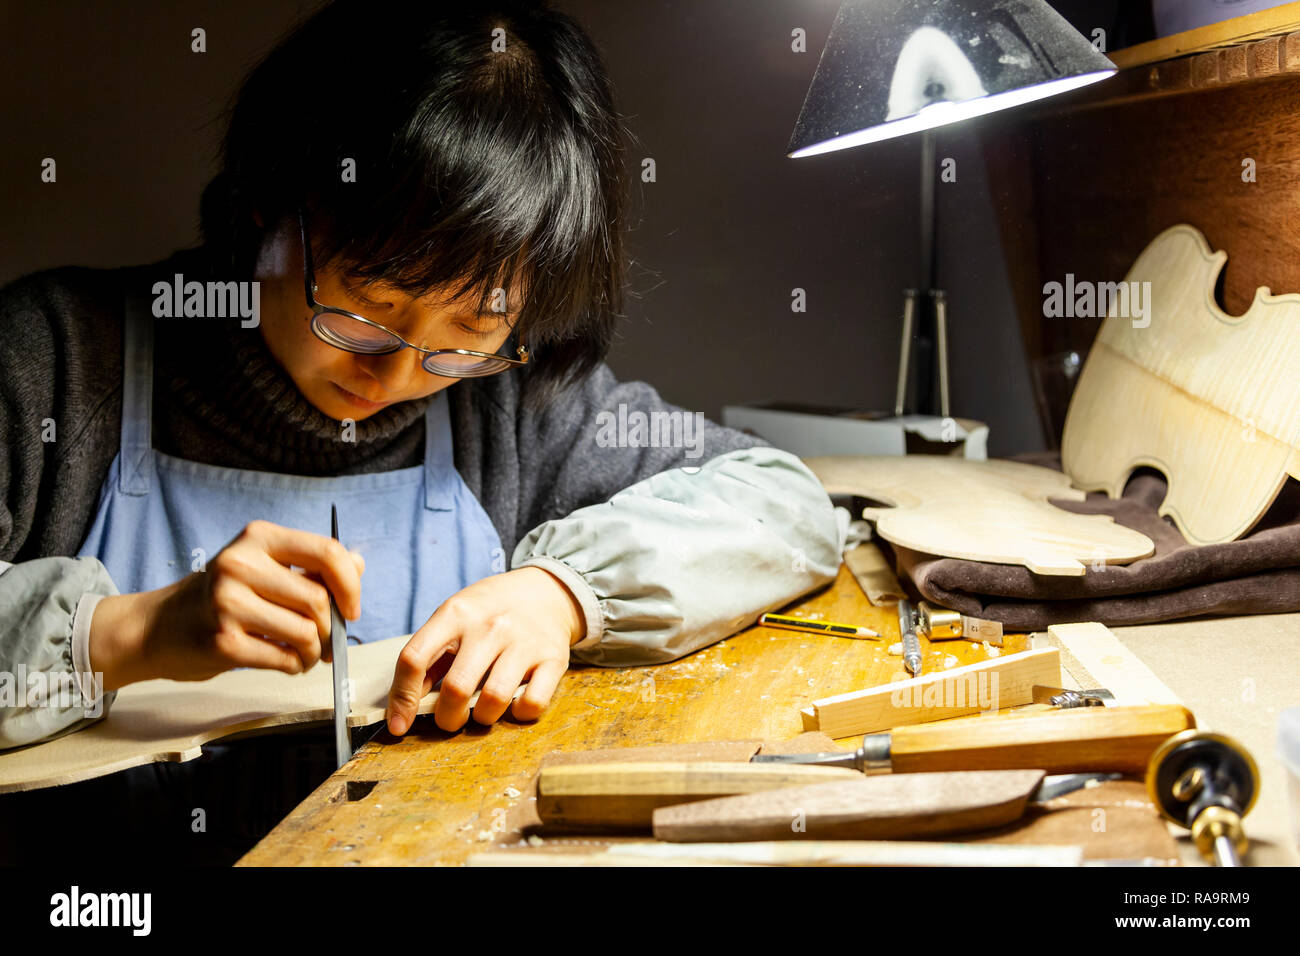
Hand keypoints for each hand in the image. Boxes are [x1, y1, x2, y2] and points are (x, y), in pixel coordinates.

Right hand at [89, 520, 364, 687]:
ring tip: (304, 653)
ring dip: (315, 651)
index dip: (351, 584)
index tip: (352, 608)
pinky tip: (286, 662)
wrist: (158, 627)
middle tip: (323, 640)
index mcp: (258, 537)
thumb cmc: (221, 596)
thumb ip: (309, 565)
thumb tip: (358, 565)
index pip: (327, 552)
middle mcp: (241, 564)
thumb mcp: (262, 565)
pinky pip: (284, 658)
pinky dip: (296, 666)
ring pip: (306, 632)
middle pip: (319, 600)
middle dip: (330, 628)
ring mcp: (228, 602)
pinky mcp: (223, 641)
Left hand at [386, 566, 585, 734]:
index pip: (415, 658)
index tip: (398, 725)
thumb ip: (430, 658)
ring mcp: (523, 642)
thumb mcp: (454, 618)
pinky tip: (514, 704)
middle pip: (457, 688)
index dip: (402, 698)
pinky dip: (519, 714)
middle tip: (451, 720)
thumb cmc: (490, 610)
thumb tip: (405, 704)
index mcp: (455, 614)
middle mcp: (490, 626)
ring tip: (483, 711)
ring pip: (494, 701)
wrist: (546, 591)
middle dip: (447, 718)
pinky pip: (532, 703)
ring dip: (482, 718)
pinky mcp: (553, 659)